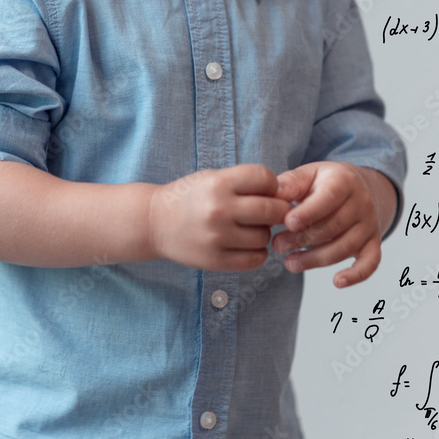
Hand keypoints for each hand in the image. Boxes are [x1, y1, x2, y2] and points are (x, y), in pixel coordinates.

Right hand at [148, 164, 289, 270]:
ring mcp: (218, 237)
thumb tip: (283, 194)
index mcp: (218, 183)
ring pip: (264, 236)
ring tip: (249, 228)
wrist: (156, 222)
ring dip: (263, 232)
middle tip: (271, 212)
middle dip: (277, 210)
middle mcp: (219, 209)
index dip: (272, 184)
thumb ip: (244, 182)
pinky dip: (257, 252)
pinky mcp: (216, 260)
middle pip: (272, 210)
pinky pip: (255, 259)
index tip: (267, 190)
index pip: (265, 178)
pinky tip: (246, 244)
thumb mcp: (212, 178)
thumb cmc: (188, 197)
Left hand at [272, 161, 395, 287]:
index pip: (328, 198)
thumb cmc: (325, 183)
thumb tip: (274, 194)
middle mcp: (361, 203)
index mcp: (343, 181)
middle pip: (333, 226)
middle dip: (303, 239)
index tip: (288, 223)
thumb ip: (291, 183)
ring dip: (315, 259)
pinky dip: (356, 275)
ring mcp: (369, 225)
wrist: (358, 187)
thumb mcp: (308, 174)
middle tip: (278, 245)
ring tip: (290, 263)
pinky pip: (370, 262)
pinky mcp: (373, 243)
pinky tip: (337, 282)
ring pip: (345, 247)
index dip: (308, 212)